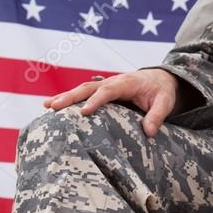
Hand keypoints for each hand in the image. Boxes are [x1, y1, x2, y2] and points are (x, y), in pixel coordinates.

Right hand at [42, 68, 188, 137]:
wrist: (160, 79)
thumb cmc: (162, 92)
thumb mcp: (165, 103)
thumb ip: (157, 116)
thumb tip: (149, 132)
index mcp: (126, 83)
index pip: (108, 91)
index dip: (95, 101)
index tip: (84, 112)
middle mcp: (112, 82)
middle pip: (88, 88)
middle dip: (70, 97)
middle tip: (54, 107)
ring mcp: (105, 85)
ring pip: (82, 90)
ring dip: (64, 97)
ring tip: (47, 107)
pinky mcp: (102, 91)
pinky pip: (83, 94)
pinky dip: (68, 99)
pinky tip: (53, 107)